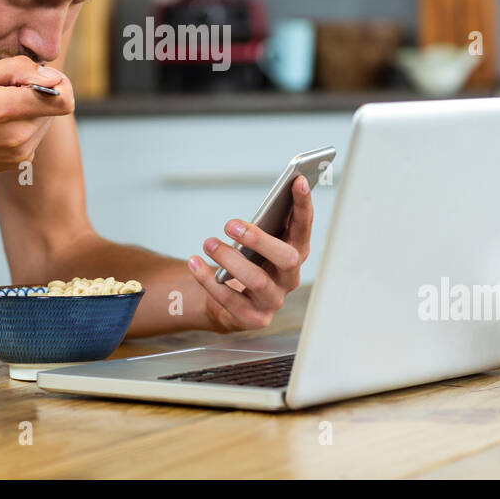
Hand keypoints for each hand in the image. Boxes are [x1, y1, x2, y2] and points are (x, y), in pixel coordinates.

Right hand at [0, 55, 73, 179]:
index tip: (39, 76)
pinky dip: (21, 126)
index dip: (59, 82)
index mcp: (9, 109)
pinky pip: (33, 136)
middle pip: (55, 107)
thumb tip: (52, 76)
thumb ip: (19, 70)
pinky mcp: (18, 163)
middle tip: (5, 91)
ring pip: (45, 122)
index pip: (65, 98)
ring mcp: (20, 153)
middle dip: (39, 94)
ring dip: (30, 111)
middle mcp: (20, 136)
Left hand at [188, 174, 313, 330]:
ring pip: (257, 280)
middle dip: (259, 239)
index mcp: (295, 252)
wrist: (230, 302)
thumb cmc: (246, 262)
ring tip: (208, 243)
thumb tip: (263, 205)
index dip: (304, 205)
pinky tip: (194, 263)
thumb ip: (263, 225)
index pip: (304, 227)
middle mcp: (289, 277)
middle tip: (230, 224)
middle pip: (286, 258)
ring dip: (229, 259)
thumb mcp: (256, 243)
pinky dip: (208, 280)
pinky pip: (230, 300)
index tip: (298, 180)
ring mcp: (274, 300)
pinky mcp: (253, 319)